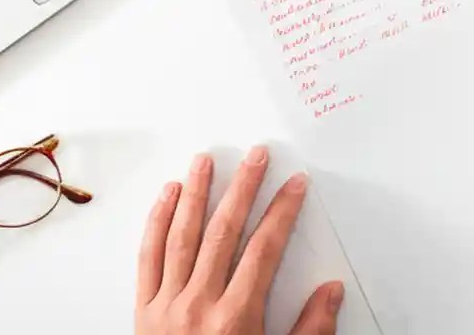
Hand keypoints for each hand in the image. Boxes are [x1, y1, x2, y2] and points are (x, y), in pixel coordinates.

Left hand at [136, 147, 342, 334]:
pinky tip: (168, 197)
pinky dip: (157, 223)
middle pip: (224, 231)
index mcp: (236, 318)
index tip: (294, 185)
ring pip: (182, 236)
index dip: (282, 212)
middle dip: (244, 188)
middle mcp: (198, 305)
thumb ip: (309, 331)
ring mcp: (166, 306)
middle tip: (256, 156)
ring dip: (197, 194)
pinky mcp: (142, 312)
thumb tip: (331, 291)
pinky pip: (148, 257)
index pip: (264, 249)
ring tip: (206, 160)